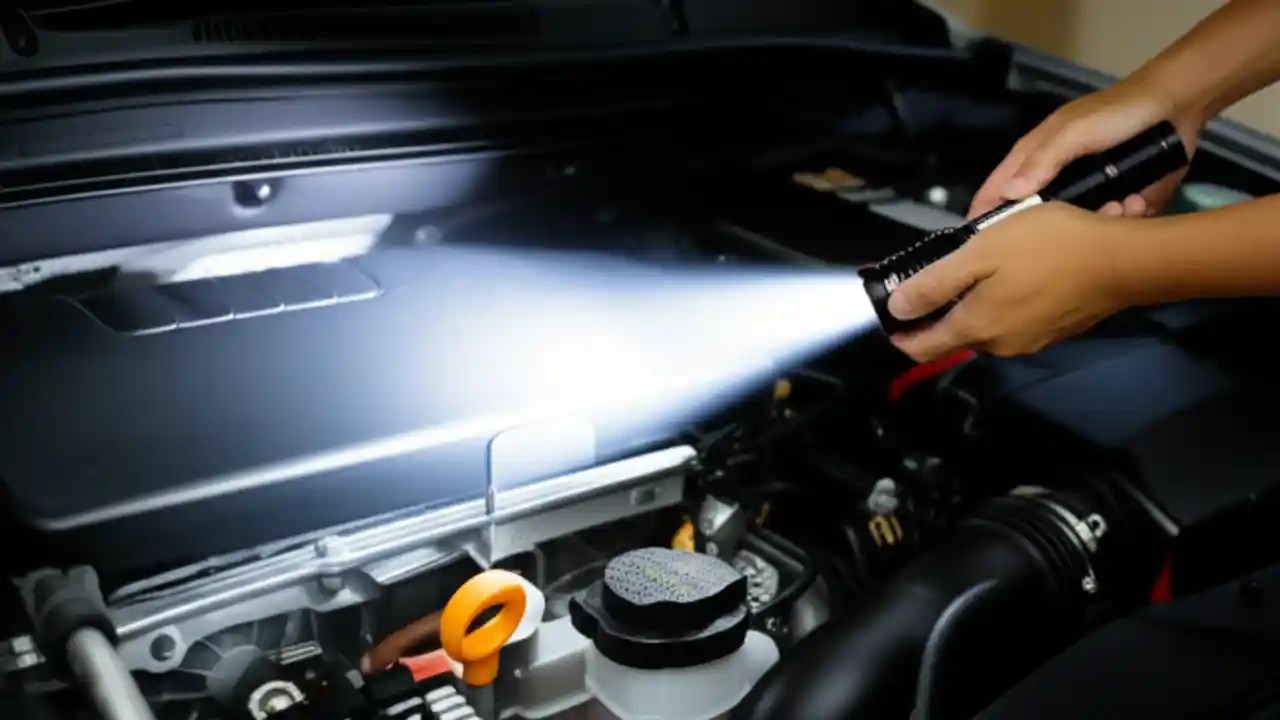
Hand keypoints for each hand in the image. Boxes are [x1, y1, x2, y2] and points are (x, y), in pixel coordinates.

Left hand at [888, 203, 1134, 361]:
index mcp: (976, 328)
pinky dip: (1005, 302)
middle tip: (939, 273)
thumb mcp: (980, 252)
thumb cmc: (1049, 248)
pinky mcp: (1055, 331)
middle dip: (941, 310)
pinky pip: (1015, 320)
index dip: (901, 335)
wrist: (1122, 261)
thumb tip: (898, 309)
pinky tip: (1015, 273)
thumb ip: (935, 283)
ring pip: (987, 326)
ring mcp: (1031, 341)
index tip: (891, 318)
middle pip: (955, 334)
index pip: (922, 348)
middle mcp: (1000, 345)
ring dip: (975, 303)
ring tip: (980, 265)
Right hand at [969, 77, 1202, 218]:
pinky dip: (1122, 221)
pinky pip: (1109, 226)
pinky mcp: (1115, 204)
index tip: (986, 250)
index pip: (995, 193)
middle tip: (1073, 228)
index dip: (985, 219)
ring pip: (1073, 229)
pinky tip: (1136, 204)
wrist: (1176, 106)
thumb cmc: (1115, 114)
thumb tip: (1009, 195)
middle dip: (1049, 232)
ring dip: (1093, 224)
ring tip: (1118, 207)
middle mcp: (1054, 181)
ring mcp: (1085, 195)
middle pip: (1033, 221)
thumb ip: (1042, 160)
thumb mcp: (1073, 131)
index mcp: (1033, 161)